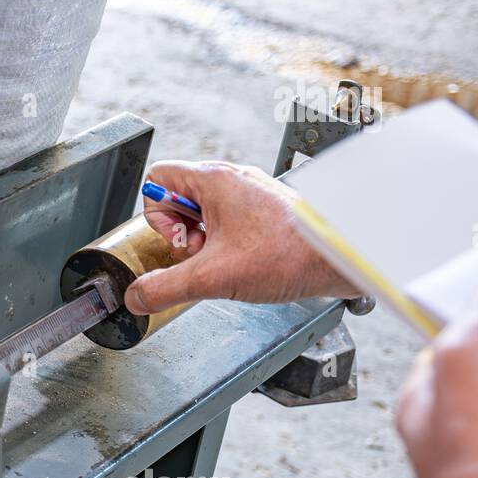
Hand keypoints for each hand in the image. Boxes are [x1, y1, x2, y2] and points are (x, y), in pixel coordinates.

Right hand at [124, 160, 359, 314]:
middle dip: (183, 235)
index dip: (157, 217)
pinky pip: (228, 222)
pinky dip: (227, 244)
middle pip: (179, 199)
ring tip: (225, 261)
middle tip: (201, 255)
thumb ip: (165, 288)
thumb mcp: (212, 278)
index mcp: (213, 180)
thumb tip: (136, 297)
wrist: (341, 258)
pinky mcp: (266, 212)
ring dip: (205, 242)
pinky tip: (243, 264)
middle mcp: (232, 180)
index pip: (157, 181)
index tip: (178, 243)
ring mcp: (251, 194)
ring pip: (204, 213)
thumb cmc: (290, 254)